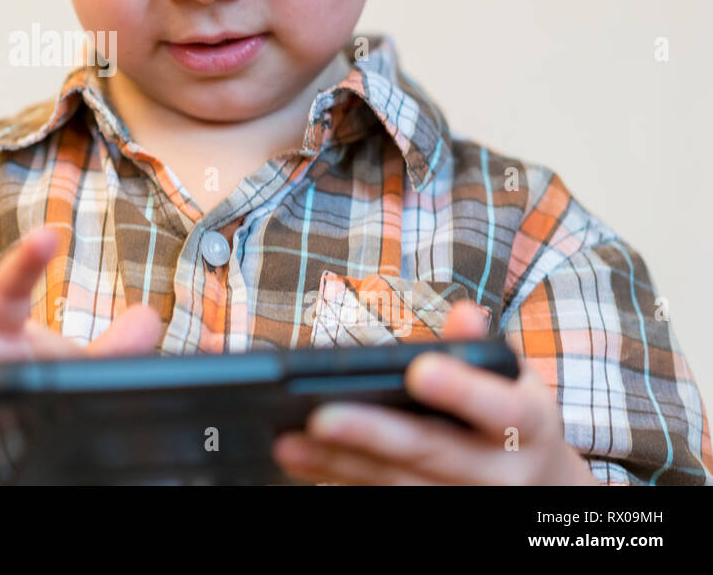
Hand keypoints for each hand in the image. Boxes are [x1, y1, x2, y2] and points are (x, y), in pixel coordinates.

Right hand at [0, 226, 163, 470]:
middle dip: (25, 265)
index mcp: (7, 327)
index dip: (34, 257)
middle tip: (49, 234)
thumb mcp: (56, 374)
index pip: (21, 284)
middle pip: (2, 294)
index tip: (56, 229)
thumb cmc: (5, 393)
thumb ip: (109, 353)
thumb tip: (151, 319)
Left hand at [272, 299, 598, 484]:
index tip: (420, 370)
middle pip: (432, 452)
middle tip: (321, 417)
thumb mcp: (512, 379)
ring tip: (289, 441)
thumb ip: (481, 348)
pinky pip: (381, 498)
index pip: (500, 408)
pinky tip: (300, 460)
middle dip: (374, 434)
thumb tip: (464, 314)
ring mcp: (465, 500)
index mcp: (527, 425)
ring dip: (338, 463)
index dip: (462, 391)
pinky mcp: (434, 514)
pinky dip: (337, 477)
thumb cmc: (510, 416)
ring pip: (396, 483)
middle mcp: (500, 472)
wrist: (539, 488)